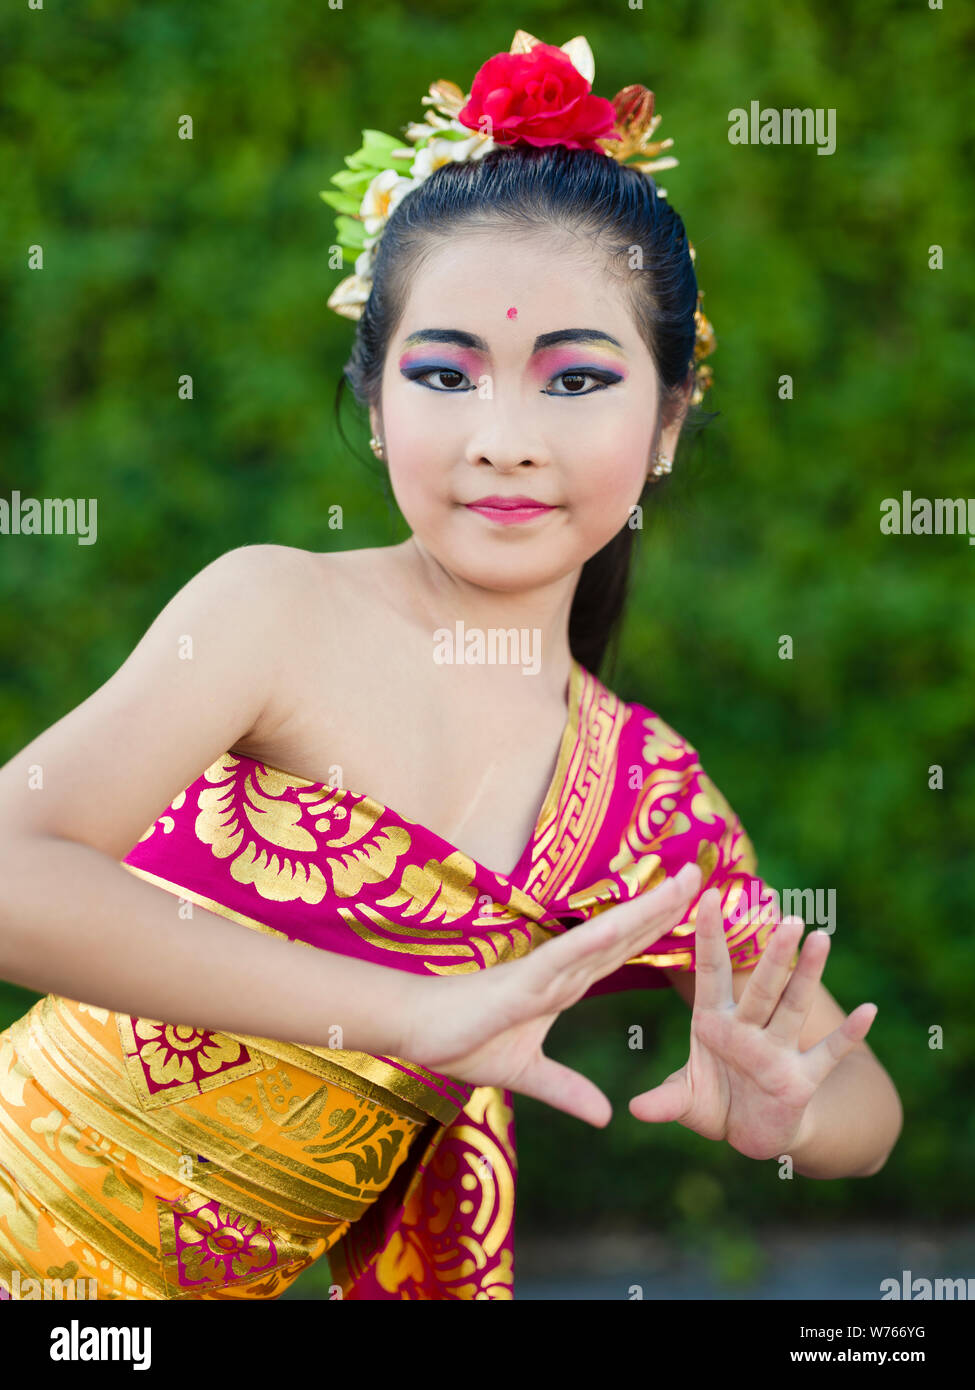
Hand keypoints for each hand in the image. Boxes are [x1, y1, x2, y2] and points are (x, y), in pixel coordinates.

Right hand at [402, 863, 703, 1127]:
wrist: (414, 1031)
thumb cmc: (459, 1040)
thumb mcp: (524, 1075)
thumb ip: (565, 1089)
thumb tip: (604, 1116)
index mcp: (565, 985)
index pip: (622, 952)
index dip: (657, 929)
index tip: (692, 906)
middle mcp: (562, 971)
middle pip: (624, 934)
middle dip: (664, 906)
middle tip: (700, 873)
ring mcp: (544, 972)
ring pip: (605, 936)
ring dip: (645, 910)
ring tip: (681, 883)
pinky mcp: (522, 983)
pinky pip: (565, 959)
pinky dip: (594, 942)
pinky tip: (624, 925)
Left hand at [628, 887, 878, 1158]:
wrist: (750, 1135)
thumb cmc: (716, 1104)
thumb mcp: (685, 1102)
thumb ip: (664, 1101)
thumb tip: (634, 1108)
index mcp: (714, 1022)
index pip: (711, 972)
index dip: (708, 936)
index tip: (706, 895)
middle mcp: (747, 1028)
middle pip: (761, 986)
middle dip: (774, 954)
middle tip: (788, 917)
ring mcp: (777, 1051)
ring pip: (793, 1006)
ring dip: (807, 975)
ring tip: (821, 937)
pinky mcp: (801, 1078)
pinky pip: (828, 1053)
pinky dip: (849, 1035)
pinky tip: (868, 1010)